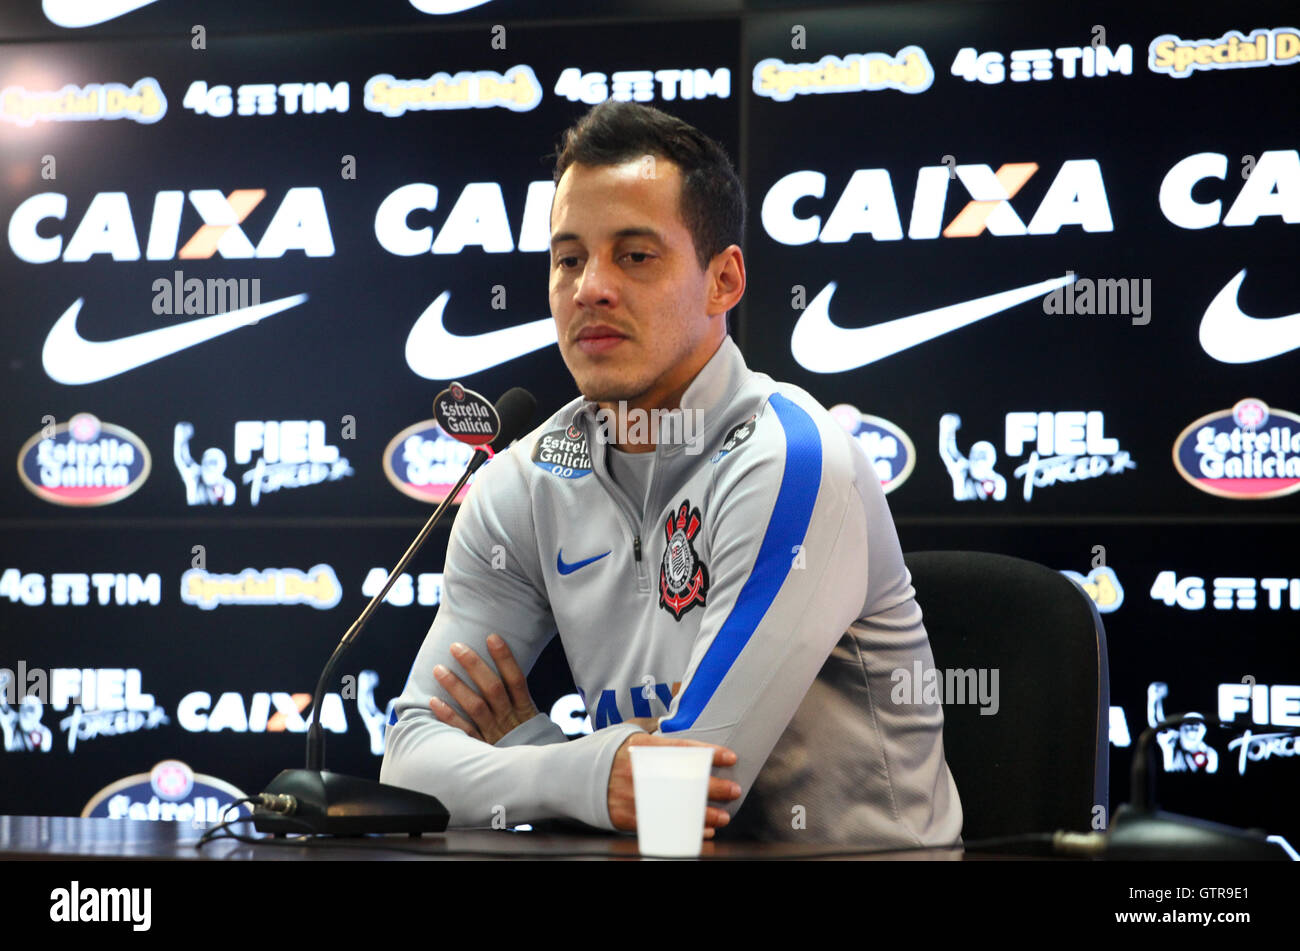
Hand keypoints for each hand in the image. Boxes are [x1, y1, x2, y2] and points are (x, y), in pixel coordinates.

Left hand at [429, 634, 539, 743]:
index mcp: (524, 711)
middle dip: (474, 666)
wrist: (530, 780)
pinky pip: (463, 731)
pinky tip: (434, 701)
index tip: (491, 637)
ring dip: (456, 687)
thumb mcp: (531, 722)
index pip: (516, 680)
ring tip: (438, 669)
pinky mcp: (481, 749)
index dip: (505, 658)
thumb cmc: (529, 745)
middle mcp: (509, 720)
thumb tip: (506, 670)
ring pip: (475, 707)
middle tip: (456, 647)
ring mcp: (494, 735)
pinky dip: (448, 716)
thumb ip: (519, 701)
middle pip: (492, 689)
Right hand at [607, 733, 739, 839]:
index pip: (682, 749)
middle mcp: (639, 771)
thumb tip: (677, 724)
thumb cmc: (606, 751)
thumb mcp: (627, 733)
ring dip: (704, 814)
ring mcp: (633, 795)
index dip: (708, 754)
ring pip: (677, 807)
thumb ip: (652, 732)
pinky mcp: (627, 816)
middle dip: (713, 786)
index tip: (730, 758)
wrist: (572, 775)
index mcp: (641, 747)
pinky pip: (662, 824)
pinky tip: (702, 830)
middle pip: (684, 780)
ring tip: (724, 816)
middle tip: (734, 790)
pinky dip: (684, 829)